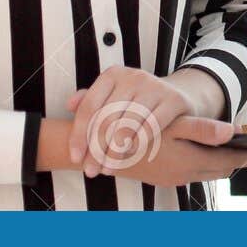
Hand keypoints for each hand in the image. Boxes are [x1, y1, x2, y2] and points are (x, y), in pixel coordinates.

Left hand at [67, 67, 212, 176]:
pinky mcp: (174, 100)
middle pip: (107, 119)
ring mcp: (155, 86)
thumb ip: (90, 101)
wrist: (176, 97)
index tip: (75, 158)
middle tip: (91, 171)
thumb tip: (69, 105)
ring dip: (114, 153)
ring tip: (108, 169)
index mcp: (113, 74)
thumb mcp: (113, 97)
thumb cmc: (136, 102)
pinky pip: (150, 128)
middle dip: (96, 150)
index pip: (89, 106)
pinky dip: (138, 146)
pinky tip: (131, 157)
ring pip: (127, 126)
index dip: (79, 135)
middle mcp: (134, 77)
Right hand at [98, 115, 246, 188]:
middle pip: (221, 169)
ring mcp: (174, 178)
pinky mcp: (165, 178)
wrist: (103, 153)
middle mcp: (185, 174)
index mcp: (190, 162)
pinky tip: (212, 154)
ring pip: (209, 172)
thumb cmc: (139, 132)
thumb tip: (233, 131)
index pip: (229, 161)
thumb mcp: (173, 125)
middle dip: (240, 160)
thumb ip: (203, 130)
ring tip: (242, 153)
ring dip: (224, 163)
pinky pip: (195, 172)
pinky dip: (208, 164)